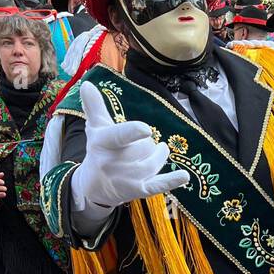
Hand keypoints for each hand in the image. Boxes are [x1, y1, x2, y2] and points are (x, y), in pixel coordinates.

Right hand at [70, 82, 190, 212]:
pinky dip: (172, 181)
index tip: (145, 129)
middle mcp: (113, 162)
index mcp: (104, 142)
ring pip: (154, 162)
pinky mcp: (138, 190)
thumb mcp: (95, 128)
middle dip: (146, 144)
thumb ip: (95, 106)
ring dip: (159, 155)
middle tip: (139, 145)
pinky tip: (185, 176)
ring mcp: (126, 178)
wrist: (94, 186)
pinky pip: (157, 185)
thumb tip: (87, 83)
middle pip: (145, 147)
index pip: (119, 136)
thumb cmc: (99, 150)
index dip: (132, 132)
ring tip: (158, 151)